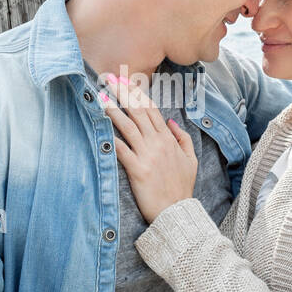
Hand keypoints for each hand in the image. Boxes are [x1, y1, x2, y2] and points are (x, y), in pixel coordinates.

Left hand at [98, 75, 196, 223]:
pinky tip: (100, 127)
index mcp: (169, 139)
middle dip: (123, 93)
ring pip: (128, 126)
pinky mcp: (137, 170)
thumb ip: (183, 139)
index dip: (138, 93)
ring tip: (101, 97)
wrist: (177, 213)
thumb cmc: (182, 188)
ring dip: (113, 110)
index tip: (126, 80)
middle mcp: (158, 143)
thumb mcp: (191, 160)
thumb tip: (172, 122)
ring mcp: (147, 156)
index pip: (151, 110)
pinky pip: (122, 150)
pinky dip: (111, 138)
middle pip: (138, 112)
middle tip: (109, 78)